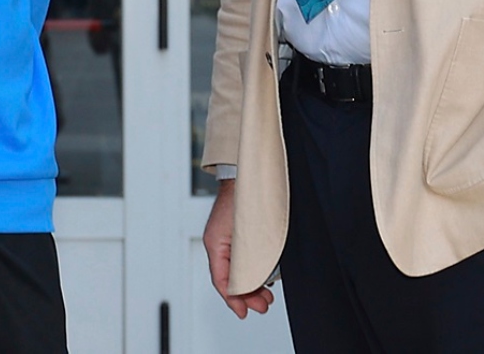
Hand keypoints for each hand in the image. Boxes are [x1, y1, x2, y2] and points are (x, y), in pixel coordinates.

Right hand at [204, 179, 274, 318]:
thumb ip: (246, 263)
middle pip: (231, 278)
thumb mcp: (246, 238)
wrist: (249, 171)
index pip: (222, 281)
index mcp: (216, 244)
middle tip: (264, 304)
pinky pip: (244, 257)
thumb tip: (251, 285)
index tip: (245, 312)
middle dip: (247, 295)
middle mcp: (220, 243)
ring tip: (267, 294)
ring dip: (253, 282)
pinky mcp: (240, 232)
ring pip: (239, 268)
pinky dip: (255, 268)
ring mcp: (229, 237)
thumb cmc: (244, 197)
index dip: (234, 300)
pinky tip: (268, 274)